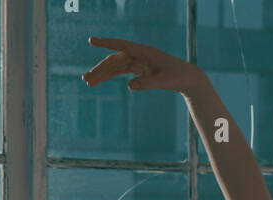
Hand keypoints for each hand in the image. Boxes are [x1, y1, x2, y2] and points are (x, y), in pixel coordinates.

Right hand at [81, 36, 206, 96]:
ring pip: (116, 66)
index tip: (91, 41)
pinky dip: (110, 75)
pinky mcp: (140, 68)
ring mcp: (139, 61)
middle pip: (114, 60)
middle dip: (99, 69)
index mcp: (144, 52)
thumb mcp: (162, 82)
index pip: (121, 46)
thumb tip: (129, 85)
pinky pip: (121, 70)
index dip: (106, 43)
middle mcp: (139, 54)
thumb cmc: (176, 77)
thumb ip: (146, 83)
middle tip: (85, 80)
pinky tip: (100, 80)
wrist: (187, 78)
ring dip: (102, 73)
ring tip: (88, 83)